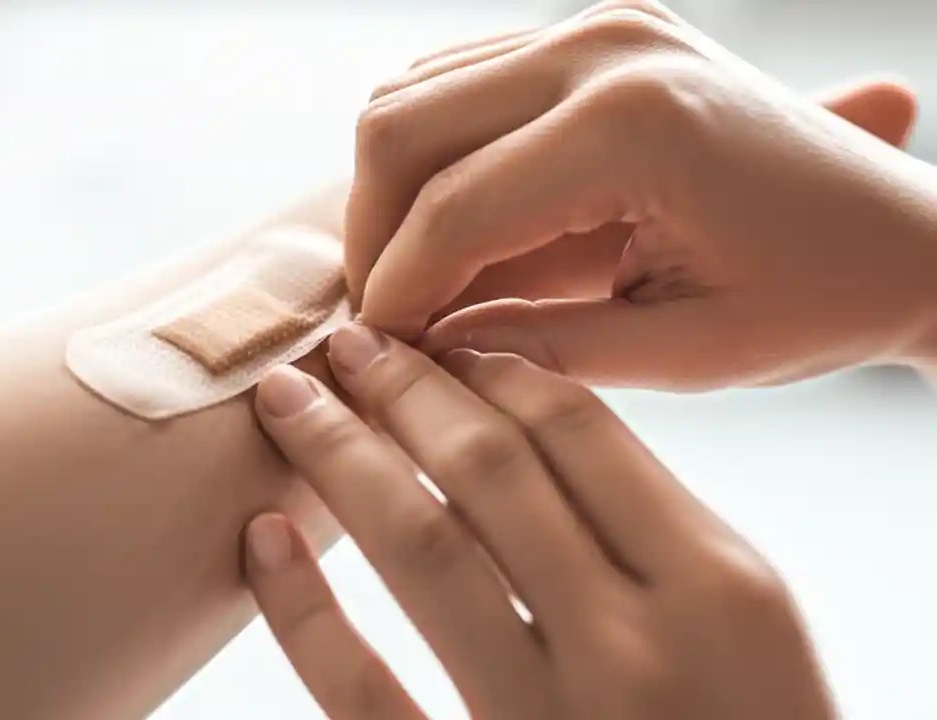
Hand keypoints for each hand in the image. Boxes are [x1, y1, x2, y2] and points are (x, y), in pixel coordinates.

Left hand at [243, 323, 833, 718]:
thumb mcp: (751, 635)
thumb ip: (659, 538)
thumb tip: (536, 428)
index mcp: (721, 589)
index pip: (580, 432)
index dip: (492, 366)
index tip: (438, 338)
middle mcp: (634, 645)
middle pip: (491, 469)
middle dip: (404, 388)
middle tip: (349, 342)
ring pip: (422, 548)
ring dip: (340, 456)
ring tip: (289, 399)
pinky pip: (362, 695)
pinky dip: (302, 612)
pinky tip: (261, 539)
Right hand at [344, 0, 936, 388]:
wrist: (905, 233)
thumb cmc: (819, 298)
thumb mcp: (684, 352)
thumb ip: (539, 349)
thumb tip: (423, 352)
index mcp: (635, 124)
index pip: (453, 210)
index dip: (396, 295)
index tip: (375, 360)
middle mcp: (604, 47)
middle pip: (399, 128)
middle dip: (374, 237)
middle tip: (389, 322)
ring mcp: (598, 27)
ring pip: (411, 98)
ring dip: (395, 198)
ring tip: (425, 285)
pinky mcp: (593, 34)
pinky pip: (456, 85)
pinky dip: (432, 161)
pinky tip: (461, 234)